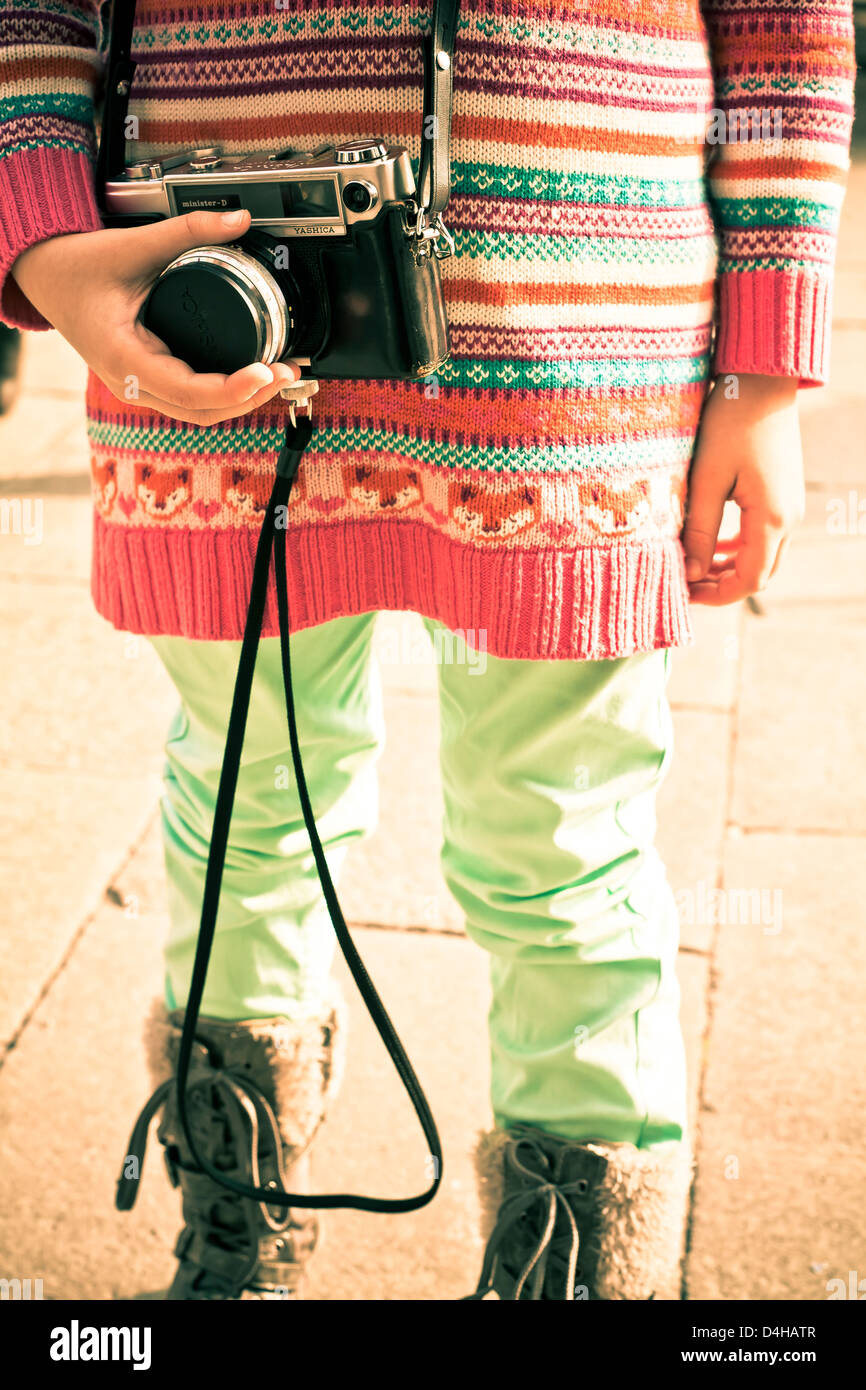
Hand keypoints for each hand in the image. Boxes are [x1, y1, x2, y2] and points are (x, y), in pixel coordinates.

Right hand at [10, 209, 300, 424]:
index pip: (188, 391)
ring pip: (199, 413)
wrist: (47, 277)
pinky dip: (225, 394)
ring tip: (281, 375)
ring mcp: (139, 387)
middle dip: (250, 397)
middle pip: (201, 412)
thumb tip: (238, 219)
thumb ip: (188, 230)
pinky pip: (192, 401)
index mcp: (124, 357)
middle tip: (289, 371)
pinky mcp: (149, 382)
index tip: (266, 372)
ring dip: (242, 400)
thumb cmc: (78, 268)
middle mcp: (132, 382)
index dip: (232, 388)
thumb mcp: (133, 245)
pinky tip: (252, 378)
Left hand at [682, 373, 804, 605]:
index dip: (716, 595)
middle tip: (684, 582)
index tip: (684, 593)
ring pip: (762, 556)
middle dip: (721, 585)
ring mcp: (790, 505)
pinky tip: (713, 543)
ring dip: (729, 566)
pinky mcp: (783, 493)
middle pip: (758, 574)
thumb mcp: (706, 480)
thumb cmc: (729, 424)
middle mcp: (789, 518)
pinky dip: (739, 546)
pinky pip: (764, 535)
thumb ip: (699, 531)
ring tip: (693, 565)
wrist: (761, 381)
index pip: (749, 581)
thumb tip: (691, 573)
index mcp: (772, 519)